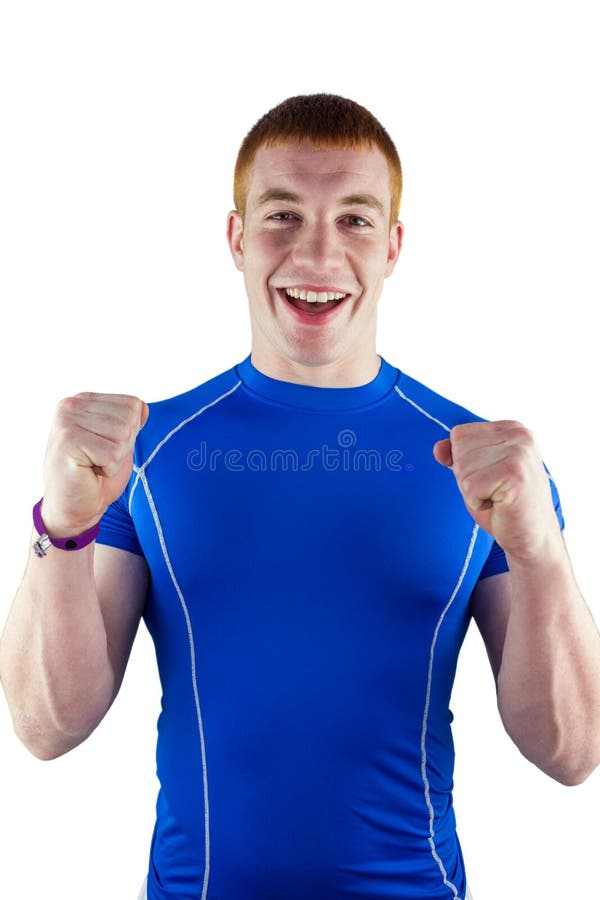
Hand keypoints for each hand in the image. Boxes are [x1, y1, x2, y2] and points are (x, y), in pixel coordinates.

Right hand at [41, 392, 148, 537]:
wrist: (73, 507)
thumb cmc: (96, 475)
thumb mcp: (119, 442)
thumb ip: (129, 421)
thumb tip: (143, 406)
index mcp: (83, 400)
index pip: (133, 404)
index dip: (129, 433)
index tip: (104, 447)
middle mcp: (71, 405)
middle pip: (129, 419)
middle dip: (122, 446)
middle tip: (98, 459)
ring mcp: (66, 422)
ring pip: (122, 435)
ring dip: (115, 458)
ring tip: (93, 464)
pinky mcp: (68, 442)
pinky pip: (112, 454)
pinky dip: (108, 469)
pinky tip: (89, 471)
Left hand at [433, 420, 561, 559]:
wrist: (533, 539)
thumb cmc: (503, 506)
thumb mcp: (476, 474)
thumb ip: (456, 456)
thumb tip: (438, 448)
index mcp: (512, 428)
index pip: (460, 435)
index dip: (465, 463)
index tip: (490, 478)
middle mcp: (519, 434)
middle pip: (459, 450)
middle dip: (468, 478)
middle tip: (494, 492)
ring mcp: (519, 453)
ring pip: (462, 469)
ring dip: (472, 492)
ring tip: (498, 498)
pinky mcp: (514, 474)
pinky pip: (470, 487)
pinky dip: (477, 503)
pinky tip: (500, 506)